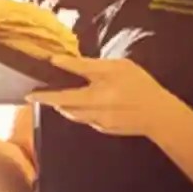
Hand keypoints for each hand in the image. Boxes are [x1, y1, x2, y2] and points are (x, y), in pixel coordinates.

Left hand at [25, 55, 186, 137]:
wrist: (159, 115)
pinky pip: (84, 119)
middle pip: (64, 104)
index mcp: (100, 91)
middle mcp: (96, 108)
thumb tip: (63, 62)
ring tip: (55, 97)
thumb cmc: (140, 85)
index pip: (70, 85)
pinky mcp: (102, 129)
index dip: (52, 83)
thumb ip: (90, 65)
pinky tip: (79, 104)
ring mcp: (99, 121)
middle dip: (48, 98)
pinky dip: (77, 111)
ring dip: (62, 105)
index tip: (37, 80)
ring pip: (72, 113)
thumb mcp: (118, 67)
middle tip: (33, 94)